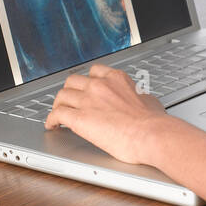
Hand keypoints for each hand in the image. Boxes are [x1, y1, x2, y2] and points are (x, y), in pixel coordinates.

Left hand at [44, 64, 171, 166]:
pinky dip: (51, 120)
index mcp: (116, 79)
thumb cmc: (155, 122)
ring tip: (57, 113)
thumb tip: (141, 99)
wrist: (152, 134)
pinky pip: (57, 115)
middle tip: (69, 101)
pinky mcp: (79, 119)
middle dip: (69, 91)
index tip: (85, 87)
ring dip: (58, 105)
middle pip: (72, 81)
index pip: (94, 71)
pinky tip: (52, 126)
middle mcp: (99, 86)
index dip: (87, 80)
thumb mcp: (149, 100)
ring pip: (61, 96)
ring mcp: (87, 101)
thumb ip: (139, 96)